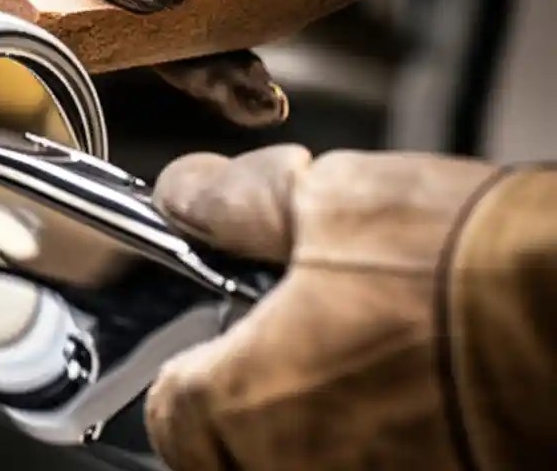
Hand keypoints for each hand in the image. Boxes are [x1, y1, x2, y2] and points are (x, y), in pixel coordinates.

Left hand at [144, 145, 498, 469]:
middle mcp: (297, 467)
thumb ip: (235, 205)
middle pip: (237, 448)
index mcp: (245, 401)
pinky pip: (385, 467)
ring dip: (329, 415)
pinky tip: (430, 383)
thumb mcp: (329, 200)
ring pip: (310, 461)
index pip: (172, 413)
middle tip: (310, 335)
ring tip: (383, 352)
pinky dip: (394, 434)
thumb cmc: (465, 266)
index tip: (224, 334)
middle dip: (262, 393)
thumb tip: (187, 195)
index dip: (194, 365)